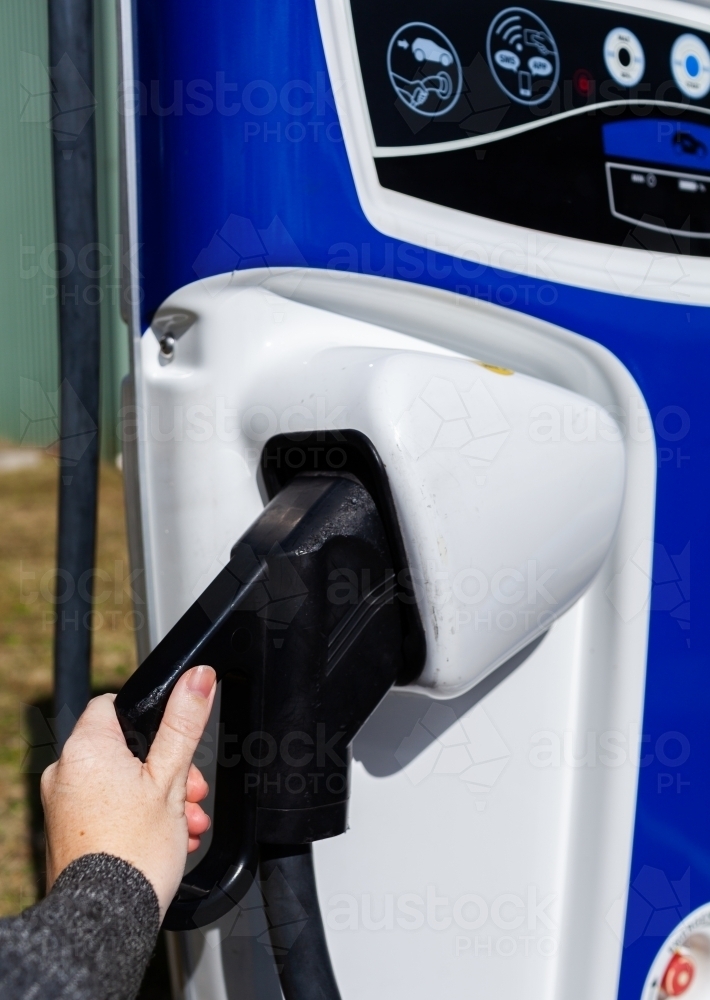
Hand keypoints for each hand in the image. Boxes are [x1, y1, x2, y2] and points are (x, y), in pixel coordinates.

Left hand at [41, 665, 216, 917]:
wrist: (108, 917)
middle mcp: (64, 772)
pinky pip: (107, 809)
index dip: (150, 718)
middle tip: (189, 791)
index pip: (114, 705)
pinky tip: (168, 838)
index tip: (174, 739)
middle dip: (166, 767)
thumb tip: (197, 676)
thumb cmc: (135, 850)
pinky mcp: (67, 833)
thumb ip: (184, 722)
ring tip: (185, 821)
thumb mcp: (171, 777)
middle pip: (124, 748)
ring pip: (120, 782)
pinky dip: (138, 817)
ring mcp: (62, 805)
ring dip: (159, 795)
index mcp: (85, 748)